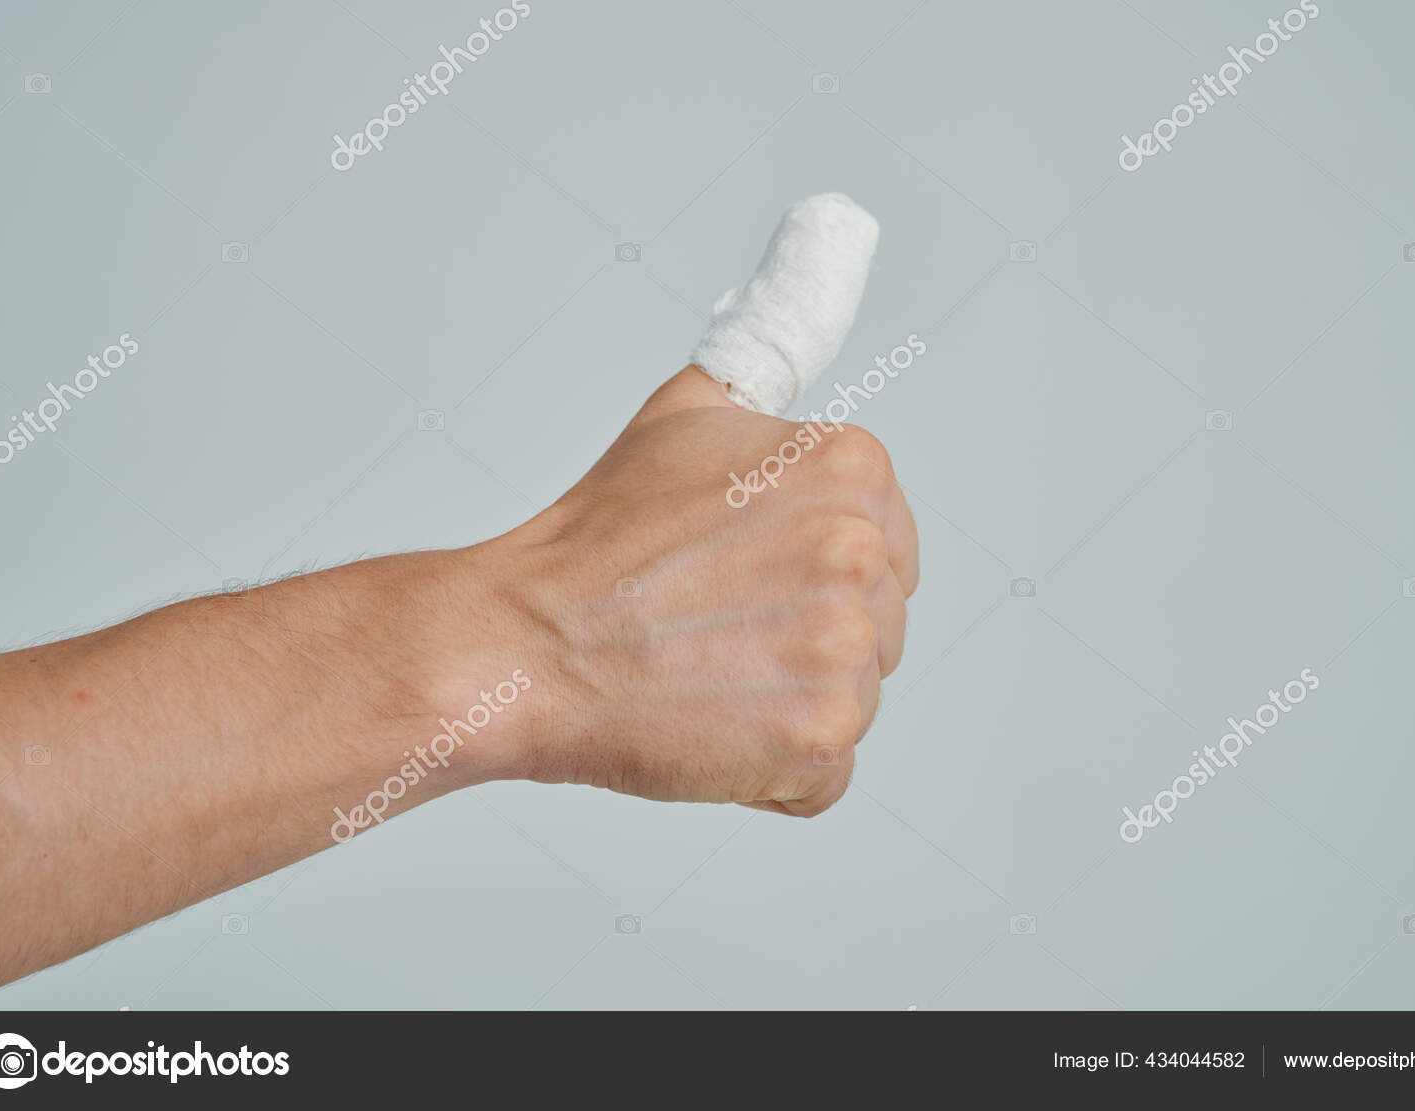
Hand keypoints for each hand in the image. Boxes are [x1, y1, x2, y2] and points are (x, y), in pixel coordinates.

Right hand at [488, 366, 918, 815]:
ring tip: (706, 675)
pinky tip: (711, 727)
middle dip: (808, 640)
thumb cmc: (596, 541)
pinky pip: (827, 776)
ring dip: (787, 705)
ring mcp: (845, 649)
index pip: (890, 549)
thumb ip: (767, 357)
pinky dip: (773, 772)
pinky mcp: (820, 739)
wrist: (524, 644)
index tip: (753, 581)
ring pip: (855, 699)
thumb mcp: (688, 415)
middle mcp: (861, 551)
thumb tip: (813, 264)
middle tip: (716, 628)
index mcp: (852, 468)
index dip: (814, 576)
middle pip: (880, 627)